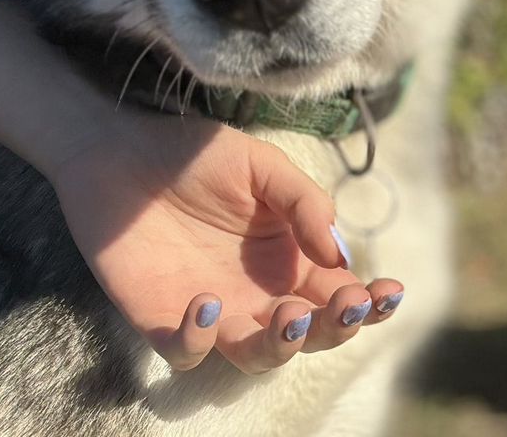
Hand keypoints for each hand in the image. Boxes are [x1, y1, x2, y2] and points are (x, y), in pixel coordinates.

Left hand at [0, 1, 403, 375]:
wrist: (116, 150)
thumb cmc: (191, 154)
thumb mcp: (258, 163)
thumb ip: (303, 201)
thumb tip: (340, 254)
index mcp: (286, 257)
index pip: (338, 293)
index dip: (369, 301)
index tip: (389, 291)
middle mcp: (256, 292)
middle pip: (308, 334)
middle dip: (334, 328)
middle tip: (345, 305)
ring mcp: (211, 310)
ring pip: (257, 356)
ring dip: (280, 346)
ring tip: (289, 316)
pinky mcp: (162, 319)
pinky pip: (187, 352)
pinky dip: (198, 339)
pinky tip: (203, 303)